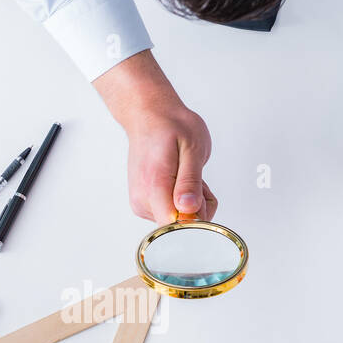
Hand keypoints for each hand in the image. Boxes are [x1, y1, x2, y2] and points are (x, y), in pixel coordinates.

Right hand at [95, 50, 216, 223]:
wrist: (149, 115)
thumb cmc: (170, 126)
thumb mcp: (192, 147)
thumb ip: (190, 181)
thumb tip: (189, 209)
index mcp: (154, 187)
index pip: (175, 227)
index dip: (196, 221)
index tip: (202, 199)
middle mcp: (143, 200)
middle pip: (181, 227)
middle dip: (198, 208)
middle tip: (196, 178)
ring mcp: (141, 204)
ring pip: (178, 221)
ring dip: (192, 202)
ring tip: (186, 175)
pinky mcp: (143, 204)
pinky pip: (172, 214)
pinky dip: (183, 200)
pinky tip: (179, 180)